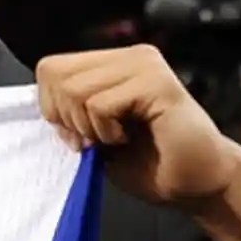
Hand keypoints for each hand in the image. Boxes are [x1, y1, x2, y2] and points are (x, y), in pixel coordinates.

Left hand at [36, 46, 240, 240]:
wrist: (196, 186)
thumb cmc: (148, 164)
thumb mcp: (93, 135)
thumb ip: (69, 111)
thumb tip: (43, 100)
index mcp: (112, 63)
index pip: (50, 69)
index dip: (52, 109)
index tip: (79, 138)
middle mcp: (129, 55)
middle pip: (55, 74)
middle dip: (65, 118)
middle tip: (96, 141)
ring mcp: (144, 64)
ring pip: (75, 89)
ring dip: (88, 128)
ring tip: (118, 139)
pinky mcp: (158, 82)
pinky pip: (100, 104)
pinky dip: (106, 132)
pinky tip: (129, 138)